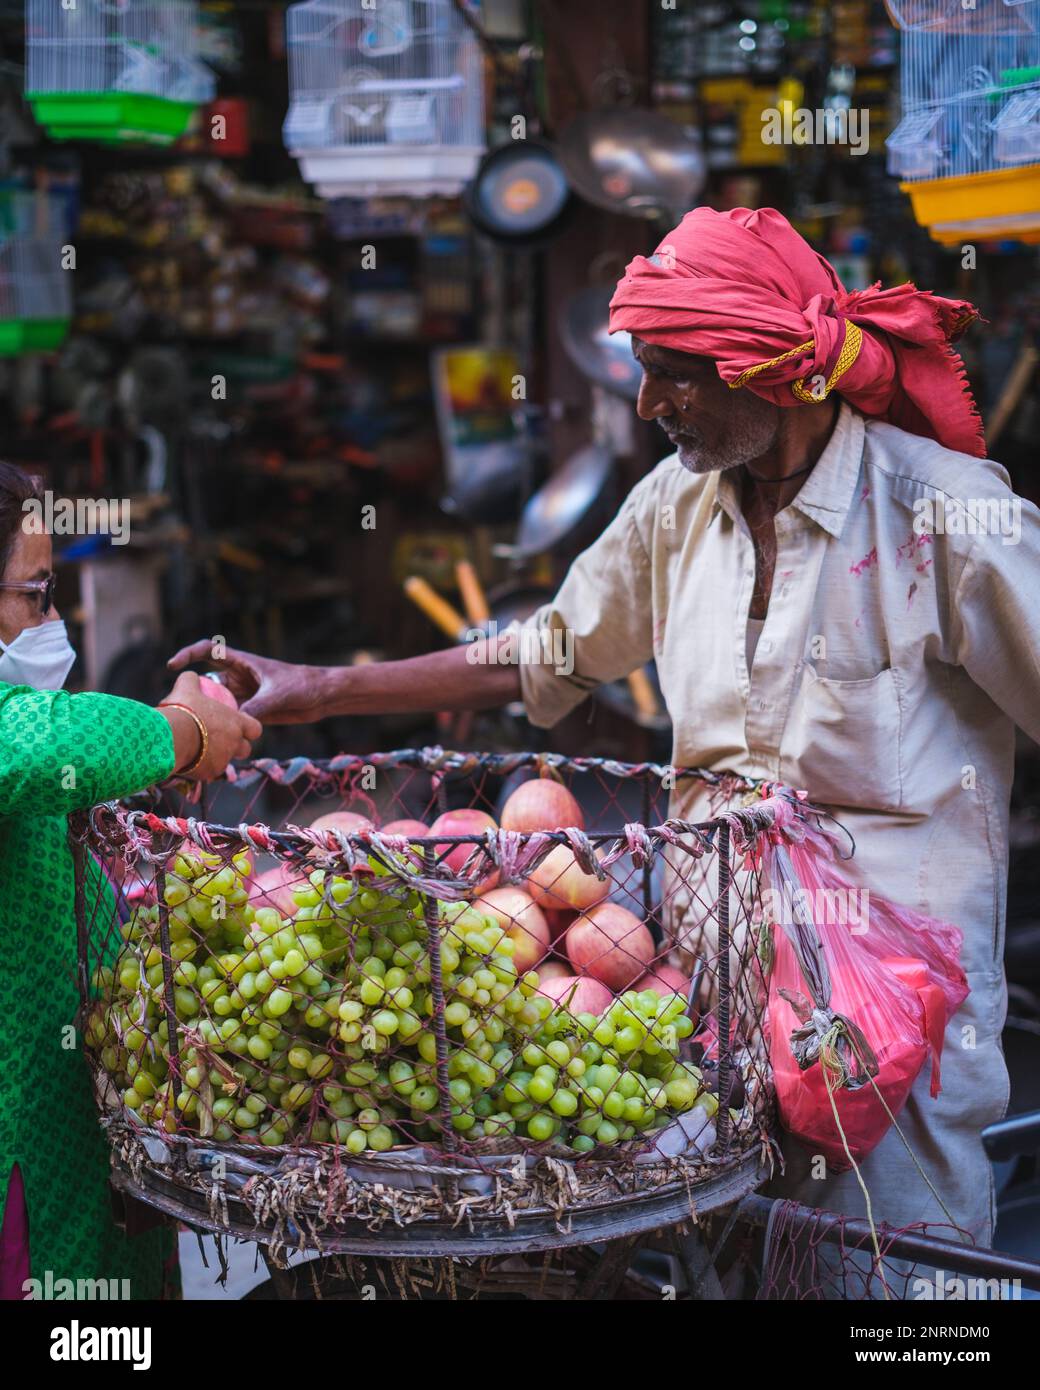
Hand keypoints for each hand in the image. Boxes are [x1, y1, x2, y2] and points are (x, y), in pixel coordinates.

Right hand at [158, 671, 262, 779]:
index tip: (238, 725)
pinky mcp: (209, 774)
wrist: (170, 738)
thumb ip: (192, 679)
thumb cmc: (183, 709)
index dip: (248, 727)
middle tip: (219, 739)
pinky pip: (210, 772)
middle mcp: (235, 743)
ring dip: (219, 757)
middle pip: (244, 748)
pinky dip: (202, 767)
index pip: (255, 729)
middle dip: (236, 746)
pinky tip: (190, 760)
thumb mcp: (187, 687)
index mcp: (237, 722)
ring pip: (227, 762)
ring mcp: (224, 760)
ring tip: (203, 750)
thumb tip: (191, 675)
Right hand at [167, 640, 325, 723]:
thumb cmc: (302, 685)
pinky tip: (217, 741)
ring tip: (198, 730)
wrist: (321, 697)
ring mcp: (243, 695)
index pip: (208, 651)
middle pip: (207, 682)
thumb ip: (257, 706)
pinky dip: (222, 728)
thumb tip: (236, 722)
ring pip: (216, 704)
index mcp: (242, 663)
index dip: (188, 654)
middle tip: (182, 710)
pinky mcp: (250, 712)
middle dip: (193, 693)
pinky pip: (230, 719)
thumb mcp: (278, 694)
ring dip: (208, 714)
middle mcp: (238, 678)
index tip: (173, 666)